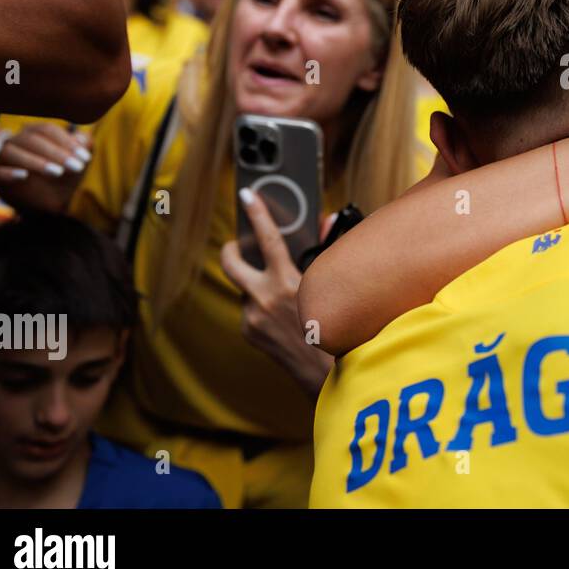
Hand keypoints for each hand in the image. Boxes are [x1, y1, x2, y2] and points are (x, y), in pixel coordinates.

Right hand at [0, 123, 89, 213]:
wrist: (52, 203)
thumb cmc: (66, 177)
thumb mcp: (79, 161)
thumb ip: (83, 146)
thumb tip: (82, 138)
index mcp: (34, 133)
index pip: (47, 130)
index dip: (67, 142)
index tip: (85, 158)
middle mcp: (15, 142)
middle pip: (31, 139)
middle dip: (56, 153)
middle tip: (77, 167)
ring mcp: (2, 159)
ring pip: (11, 151)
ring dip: (35, 161)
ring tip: (57, 173)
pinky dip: (6, 173)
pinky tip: (23, 176)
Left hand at [220, 189, 332, 394]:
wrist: (325, 372)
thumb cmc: (338, 326)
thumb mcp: (332, 283)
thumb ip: (327, 248)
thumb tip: (326, 221)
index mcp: (287, 281)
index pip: (267, 238)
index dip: (256, 214)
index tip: (247, 196)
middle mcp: (263, 297)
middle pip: (231, 262)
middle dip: (230, 249)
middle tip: (235, 244)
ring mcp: (252, 316)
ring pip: (246, 288)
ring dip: (257, 285)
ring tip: (280, 295)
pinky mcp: (248, 332)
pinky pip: (250, 309)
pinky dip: (262, 307)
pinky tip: (281, 317)